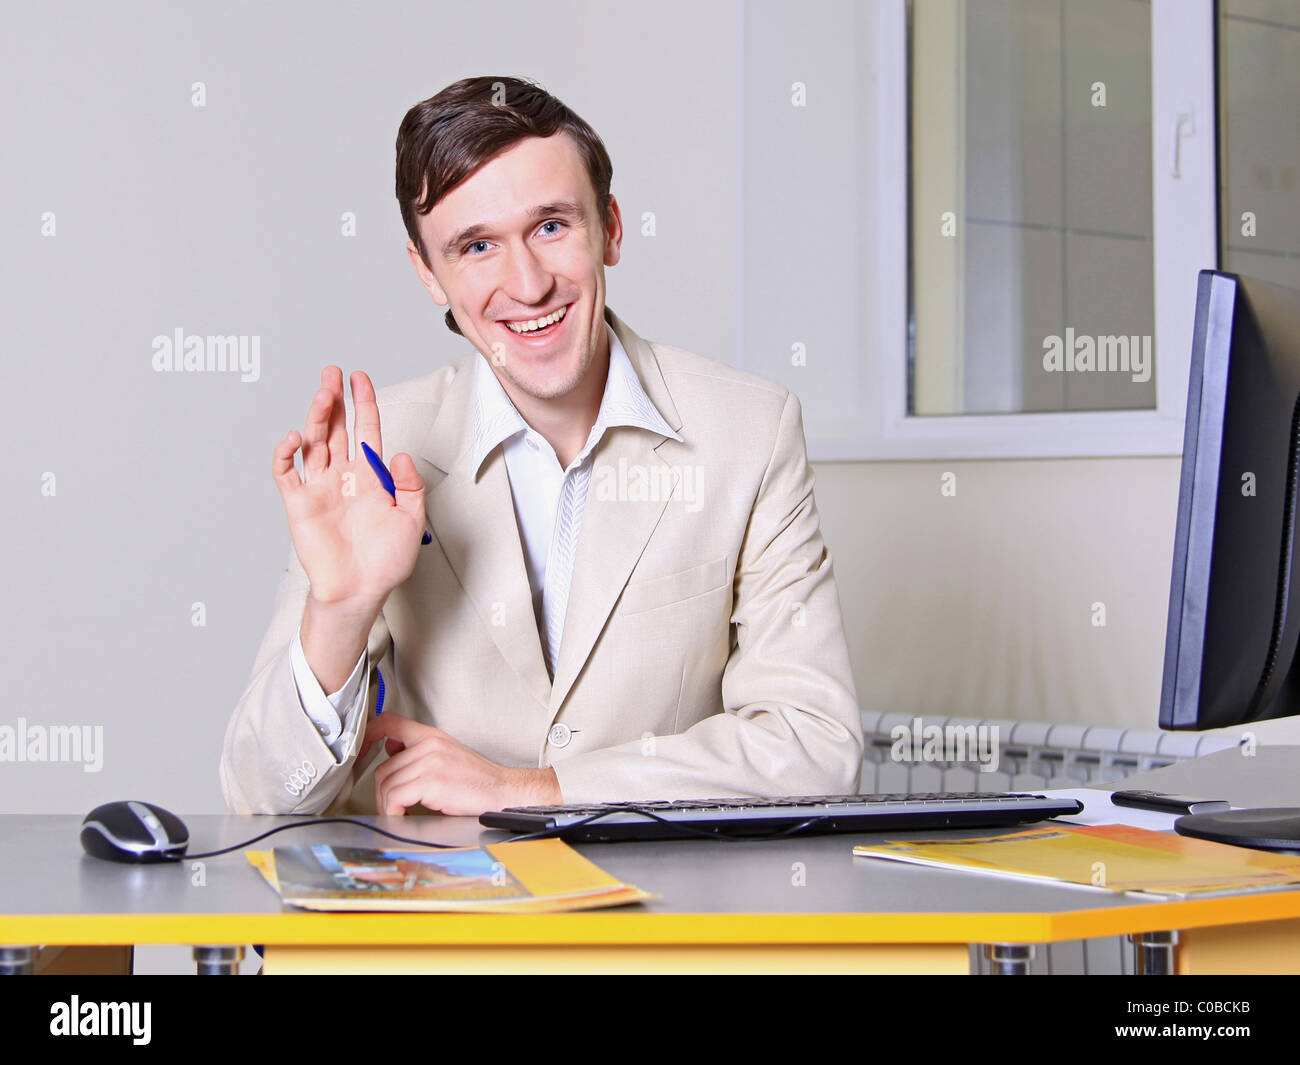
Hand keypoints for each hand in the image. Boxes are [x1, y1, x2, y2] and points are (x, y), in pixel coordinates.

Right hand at [273, 368, 426, 607]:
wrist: (360, 591)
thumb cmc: (386, 560)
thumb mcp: (412, 519)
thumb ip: (410, 486)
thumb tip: (399, 455)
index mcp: (370, 476)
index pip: (365, 430)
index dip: (363, 403)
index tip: (359, 378)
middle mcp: (343, 476)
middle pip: (336, 429)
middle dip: (334, 400)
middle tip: (332, 373)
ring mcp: (319, 487)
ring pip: (314, 443)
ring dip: (316, 417)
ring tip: (322, 395)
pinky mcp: (299, 504)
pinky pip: (287, 473)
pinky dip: (286, 453)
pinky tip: (296, 437)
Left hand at [361, 713, 562, 816]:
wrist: (502, 791)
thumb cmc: (477, 779)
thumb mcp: (447, 755)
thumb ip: (420, 752)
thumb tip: (391, 750)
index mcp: (431, 736)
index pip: (391, 721)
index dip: (370, 733)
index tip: (362, 748)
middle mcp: (427, 745)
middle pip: (383, 768)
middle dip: (383, 792)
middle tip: (393, 806)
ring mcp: (429, 762)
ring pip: (386, 784)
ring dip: (388, 805)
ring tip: (400, 813)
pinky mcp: (430, 782)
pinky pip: (395, 798)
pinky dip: (393, 812)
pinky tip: (403, 817)